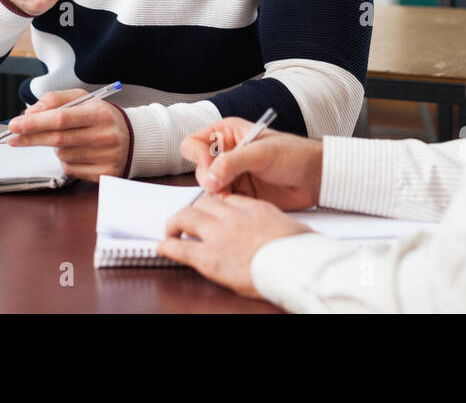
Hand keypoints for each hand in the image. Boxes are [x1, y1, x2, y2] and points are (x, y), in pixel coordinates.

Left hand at [5, 88, 129, 181]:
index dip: (34, 123)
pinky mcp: (104, 173)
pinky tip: (76, 152)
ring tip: (66, 139)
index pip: (61, 118)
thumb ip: (56, 100)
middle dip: (30, 138)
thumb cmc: (102, 117)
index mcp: (99, 113)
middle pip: (57, 139)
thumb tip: (30, 113)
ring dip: (54, 148)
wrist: (135, 138)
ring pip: (62, 155)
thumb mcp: (84, 99)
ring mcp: (106, 157)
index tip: (15, 125)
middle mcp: (105, 136)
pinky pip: (71, 169)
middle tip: (12, 137)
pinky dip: (66, 160)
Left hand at [159, 194, 311, 298]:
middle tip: (187, 219)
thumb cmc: (302, 253)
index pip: (229, 199)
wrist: (298, 266)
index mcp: (256, 209)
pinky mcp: (210, 257)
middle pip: (204, 202)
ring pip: (187, 217)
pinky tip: (163, 247)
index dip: (218, 204)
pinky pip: (181, 247)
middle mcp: (234, 217)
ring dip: (176, 223)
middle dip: (193, 209)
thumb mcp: (294, 230)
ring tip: (171, 231)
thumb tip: (283, 235)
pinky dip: (168, 246)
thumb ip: (279, 228)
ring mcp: (220, 234)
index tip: (214, 210)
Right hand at [180, 117, 323, 210]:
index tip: (211, 167)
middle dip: (209, 179)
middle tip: (224, 186)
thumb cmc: (294, 154)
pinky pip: (221, 203)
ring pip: (208, 188)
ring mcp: (231, 176)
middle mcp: (225, 154)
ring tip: (235, 195)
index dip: (199, 157)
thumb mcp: (261, 153)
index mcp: (227, 134)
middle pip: (198, 169)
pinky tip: (241, 202)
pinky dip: (226, 205)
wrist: (314, 178)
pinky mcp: (239, 195)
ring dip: (217, 194)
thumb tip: (209, 178)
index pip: (194, 144)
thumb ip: (232, 163)